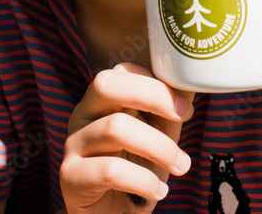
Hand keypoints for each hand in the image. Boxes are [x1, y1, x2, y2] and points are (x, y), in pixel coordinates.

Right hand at [60, 63, 193, 212]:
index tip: (186, 107)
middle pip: (107, 84)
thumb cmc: (137, 168)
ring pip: (116, 128)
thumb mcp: (159, 134)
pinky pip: (110, 170)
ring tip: (181, 166)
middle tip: (185, 116)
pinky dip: (143, 180)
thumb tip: (191, 80)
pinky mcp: (70, 175)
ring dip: (160, 147)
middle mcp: (82, 115)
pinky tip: (158, 191)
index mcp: (101, 100)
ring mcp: (73, 143)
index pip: (122, 71)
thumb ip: (170, 108)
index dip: (157, 82)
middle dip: (153, 95)